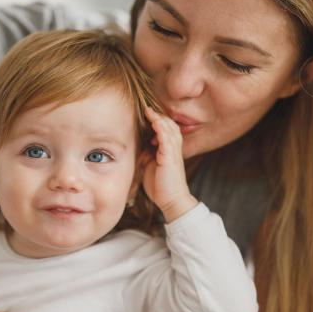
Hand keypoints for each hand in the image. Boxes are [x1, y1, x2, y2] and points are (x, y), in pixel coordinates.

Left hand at [141, 108, 196, 222]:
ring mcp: (173, 154)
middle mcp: (174, 150)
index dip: (159, 122)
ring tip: (150, 112)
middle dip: (160, 117)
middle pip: (171, 127)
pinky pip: (167, 140)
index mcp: (170, 152)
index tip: (148, 116)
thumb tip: (139, 148)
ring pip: (170, 130)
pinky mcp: (170, 158)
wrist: (171, 201)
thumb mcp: (150, 167)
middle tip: (148, 110)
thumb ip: (147, 155)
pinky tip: (155, 123)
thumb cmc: (161, 186)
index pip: (168, 131)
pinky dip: (161, 130)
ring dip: (160, 120)